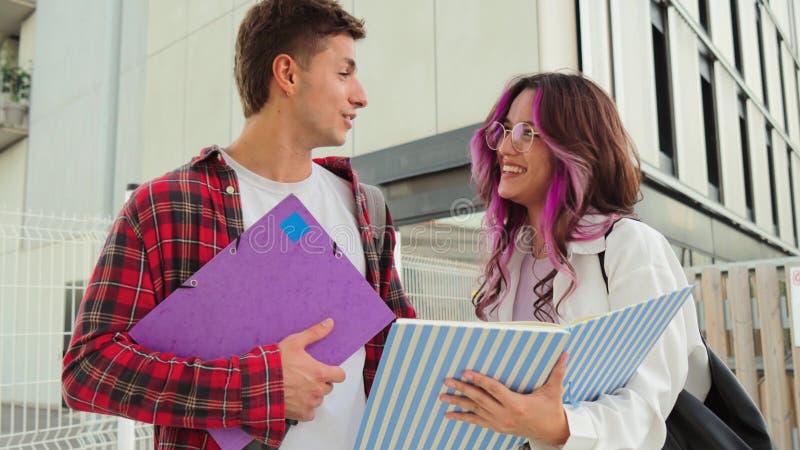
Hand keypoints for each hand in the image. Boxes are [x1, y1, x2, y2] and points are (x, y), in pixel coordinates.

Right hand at [278, 318, 345, 421]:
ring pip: (318, 399)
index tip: (327, 371)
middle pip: (328, 387)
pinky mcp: (300, 414)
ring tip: (297, 388)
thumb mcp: (294, 342)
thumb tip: (330, 323)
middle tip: (305, 377)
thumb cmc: (275, 363)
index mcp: (319, 373)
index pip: (340, 376)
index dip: (335, 372)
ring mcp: (309, 403)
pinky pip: (309, 413)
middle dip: (320, 382)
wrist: (257, 383)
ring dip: (312, 395)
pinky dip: (304, 408)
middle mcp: (317, 390)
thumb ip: (314, 333)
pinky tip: (294, 400)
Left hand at [439, 353, 569, 445]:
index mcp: (516, 404)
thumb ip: (558, 371)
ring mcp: (499, 423)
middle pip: (479, 400)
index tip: (466, 372)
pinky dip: (463, 418)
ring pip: (475, 412)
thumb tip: (565, 354)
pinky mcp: (497, 428)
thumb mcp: (554, 390)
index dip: (479, 380)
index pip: (493, 389)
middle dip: (462, 389)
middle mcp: (505, 415)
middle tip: (447, 381)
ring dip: (458, 404)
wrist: (553, 432)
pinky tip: (450, 415)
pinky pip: (477, 422)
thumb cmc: (551, 410)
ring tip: (442, 397)